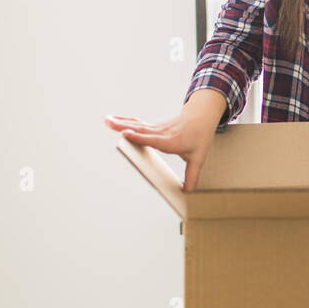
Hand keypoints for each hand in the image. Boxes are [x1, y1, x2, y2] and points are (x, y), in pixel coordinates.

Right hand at [104, 89, 226, 191]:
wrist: (201, 116)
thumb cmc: (200, 137)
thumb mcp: (199, 157)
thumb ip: (192, 175)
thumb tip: (188, 192)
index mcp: (173, 141)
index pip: (155, 140)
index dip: (141, 138)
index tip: (127, 134)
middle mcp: (163, 133)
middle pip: (142, 131)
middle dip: (126, 129)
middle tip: (111, 125)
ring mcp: (157, 128)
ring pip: (138, 126)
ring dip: (121, 124)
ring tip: (107, 120)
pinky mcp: (153, 127)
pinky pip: (137, 124)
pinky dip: (125, 122)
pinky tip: (112, 120)